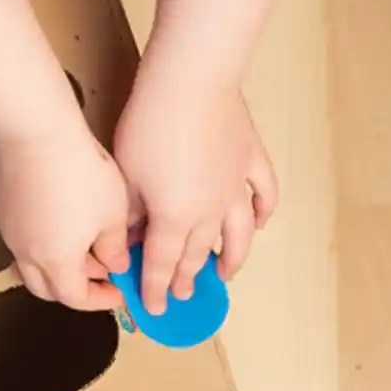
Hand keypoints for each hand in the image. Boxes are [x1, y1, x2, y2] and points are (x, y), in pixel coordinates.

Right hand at [0, 121, 129, 311]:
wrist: (35, 132)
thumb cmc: (80, 172)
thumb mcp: (113, 213)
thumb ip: (114, 247)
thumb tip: (114, 264)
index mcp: (57, 262)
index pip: (76, 299)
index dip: (100, 300)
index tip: (118, 291)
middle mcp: (26, 253)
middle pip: (45, 289)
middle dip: (72, 289)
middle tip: (98, 274)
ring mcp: (8, 231)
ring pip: (29, 264)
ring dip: (54, 265)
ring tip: (80, 244)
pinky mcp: (0, 208)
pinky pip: (19, 237)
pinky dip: (39, 241)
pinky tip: (57, 217)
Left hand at [114, 79, 277, 314]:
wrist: (190, 82)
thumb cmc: (150, 125)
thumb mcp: (126, 177)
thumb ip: (132, 215)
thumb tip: (130, 240)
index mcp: (174, 218)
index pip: (162, 264)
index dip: (156, 289)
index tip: (154, 308)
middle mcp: (210, 210)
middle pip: (197, 253)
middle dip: (187, 278)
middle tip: (181, 295)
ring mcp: (236, 185)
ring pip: (238, 235)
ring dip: (232, 258)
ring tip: (224, 274)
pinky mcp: (251, 159)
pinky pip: (264, 195)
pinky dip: (264, 213)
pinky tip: (261, 223)